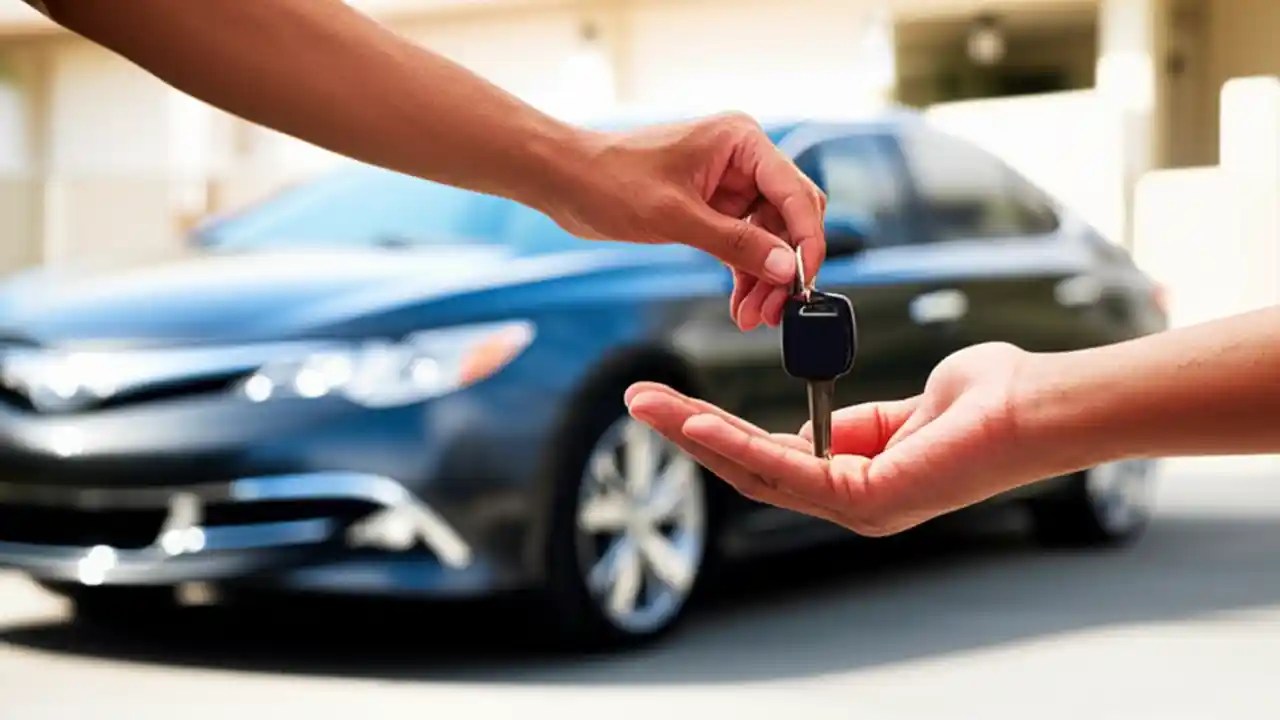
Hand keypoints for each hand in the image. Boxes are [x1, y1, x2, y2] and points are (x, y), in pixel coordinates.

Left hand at [551, 112, 825, 330]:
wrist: (564, 180)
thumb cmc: (609, 180)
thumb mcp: (675, 217)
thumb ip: (735, 243)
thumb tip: (786, 268)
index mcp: (741, 141)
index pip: (796, 193)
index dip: (806, 241)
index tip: (804, 283)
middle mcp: (742, 158)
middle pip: (788, 218)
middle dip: (784, 266)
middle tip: (774, 310)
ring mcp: (728, 183)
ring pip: (768, 237)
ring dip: (764, 278)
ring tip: (752, 317)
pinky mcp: (712, 207)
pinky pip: (742, 244)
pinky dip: (744, 273)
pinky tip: (740, 305)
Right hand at [624, 343, 1077, 535]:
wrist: (1036, 405)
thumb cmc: (989, 398)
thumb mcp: (904, 408)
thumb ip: (857, 423)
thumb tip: (814, 430)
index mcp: (860, 481)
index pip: (773, 460)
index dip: (720, 432)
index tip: (678, 403)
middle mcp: (853, 502)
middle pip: (752, 468)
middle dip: (690, 434)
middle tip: (640, 400)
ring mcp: (858, 507)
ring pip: (757, 471)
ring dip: (697, 437)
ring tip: (648, 406)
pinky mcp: (866, 498)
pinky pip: (786, 469)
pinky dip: (737, 444)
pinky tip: (698, 422)